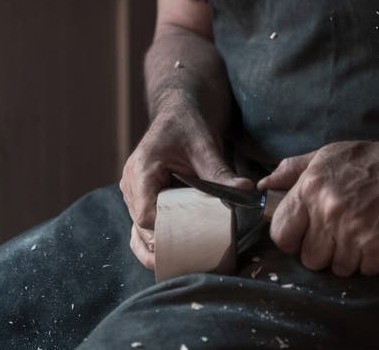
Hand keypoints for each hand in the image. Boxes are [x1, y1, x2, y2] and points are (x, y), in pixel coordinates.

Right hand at [120, 92, 252, 268]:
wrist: (180, 111)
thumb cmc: (189, 124)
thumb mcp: (205, 145)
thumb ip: (220, 171)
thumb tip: (247, 191)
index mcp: (142, 168)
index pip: (144, 212)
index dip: (161, 232)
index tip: (184, 242)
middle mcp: (132, 183)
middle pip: (138, 228)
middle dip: (159, 248)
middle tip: (187, 263)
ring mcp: (134, 192)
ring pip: (137, 231)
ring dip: (153, 250)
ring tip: (178, 266)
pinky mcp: (143, 197)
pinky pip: (142, 226)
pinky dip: (153, 242)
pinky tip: (169, 256)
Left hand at [257, 134, 378, 276]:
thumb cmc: (371, 160)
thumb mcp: (327, 155)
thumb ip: (292, 170)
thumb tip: (263, 186)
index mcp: (312, 188)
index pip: (281, 234)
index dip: (292, 237)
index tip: (304, 232)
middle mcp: (330, 212)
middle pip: (309, 258)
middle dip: (322, 248)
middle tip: (339, 229)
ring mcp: (356, 233)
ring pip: (337, 268)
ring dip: (347, 256)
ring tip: (360, 230)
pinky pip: (364, 271)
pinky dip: (371, 259)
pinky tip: (377, 235)